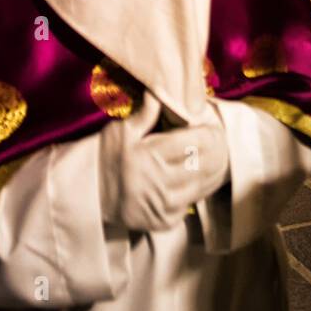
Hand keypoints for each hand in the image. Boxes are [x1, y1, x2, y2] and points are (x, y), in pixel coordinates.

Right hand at [99, 94, 228, 232]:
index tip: (213, 126)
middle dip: (218, 149)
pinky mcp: (165, 220)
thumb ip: (147, 113)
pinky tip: (204, 176)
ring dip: (216, 169)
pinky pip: (193, 202)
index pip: (194, 142)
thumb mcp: (121, 131)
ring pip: (204, 184)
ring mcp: (164, 205)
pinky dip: (202, 187)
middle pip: (205, 164)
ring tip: (221, 155)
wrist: (88, 196)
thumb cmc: (104, 157)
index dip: (210, 133)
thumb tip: (161, 89)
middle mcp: (160, 183)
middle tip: (222, 139)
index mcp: (150, 156)